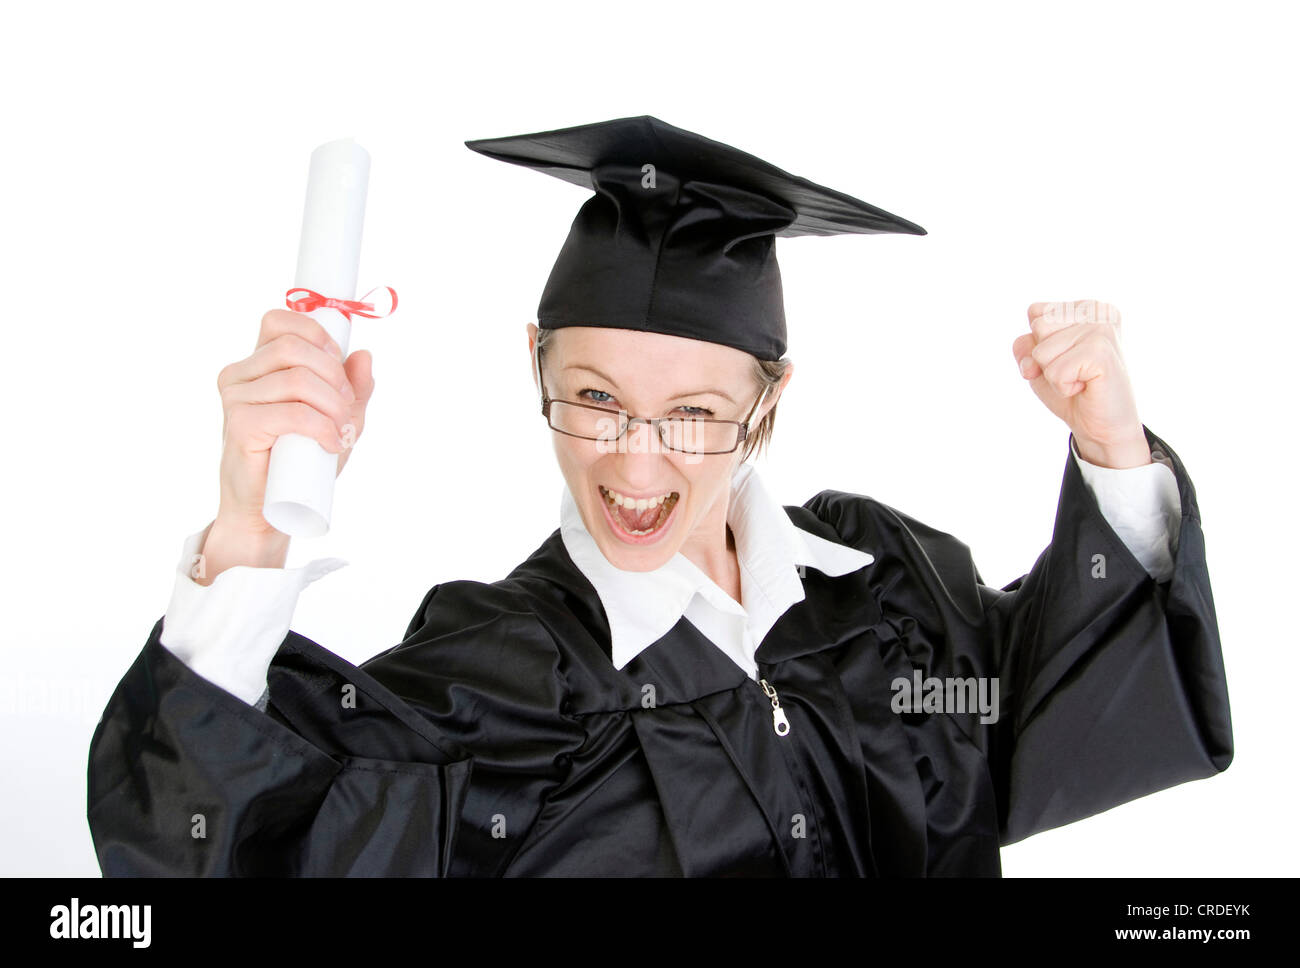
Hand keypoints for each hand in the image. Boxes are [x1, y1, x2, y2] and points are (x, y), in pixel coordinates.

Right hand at [213, 308, 376, 541]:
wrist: (269, 511)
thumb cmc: (300, 462)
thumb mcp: (336, 419)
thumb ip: (353, 389)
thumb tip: (363, 356)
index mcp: (258, 365)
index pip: (280, 321)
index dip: (316, 334)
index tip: (339, 365)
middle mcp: (240, 375)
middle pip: (294, 347)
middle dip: (334, 375)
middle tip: (347, 406)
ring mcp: (236, 398)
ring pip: (297, 378)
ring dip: (333, 405)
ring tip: (341, 430)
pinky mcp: (240, 426)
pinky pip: (293, 413)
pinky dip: (322, 426)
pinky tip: (331, 443)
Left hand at [1011, 300, 1150, 468]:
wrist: (1102, 425)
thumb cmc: (1072, 388)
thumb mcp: (1039, 361)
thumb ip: (1025, 345)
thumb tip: (1032, 358)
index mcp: (1085, 306)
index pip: (1036, 312)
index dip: (1038, 343)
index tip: (1065, 357)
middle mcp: (1097, 310)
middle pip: (1038, 327)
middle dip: (1045, 358)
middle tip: (1073, 371)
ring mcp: (1102, 329)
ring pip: (1042, 351)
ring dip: (1054, 374)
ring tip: (1080, 378)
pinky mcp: (1101, 352)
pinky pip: (1054, 371)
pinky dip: (1062, 387)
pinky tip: (1086, 387)